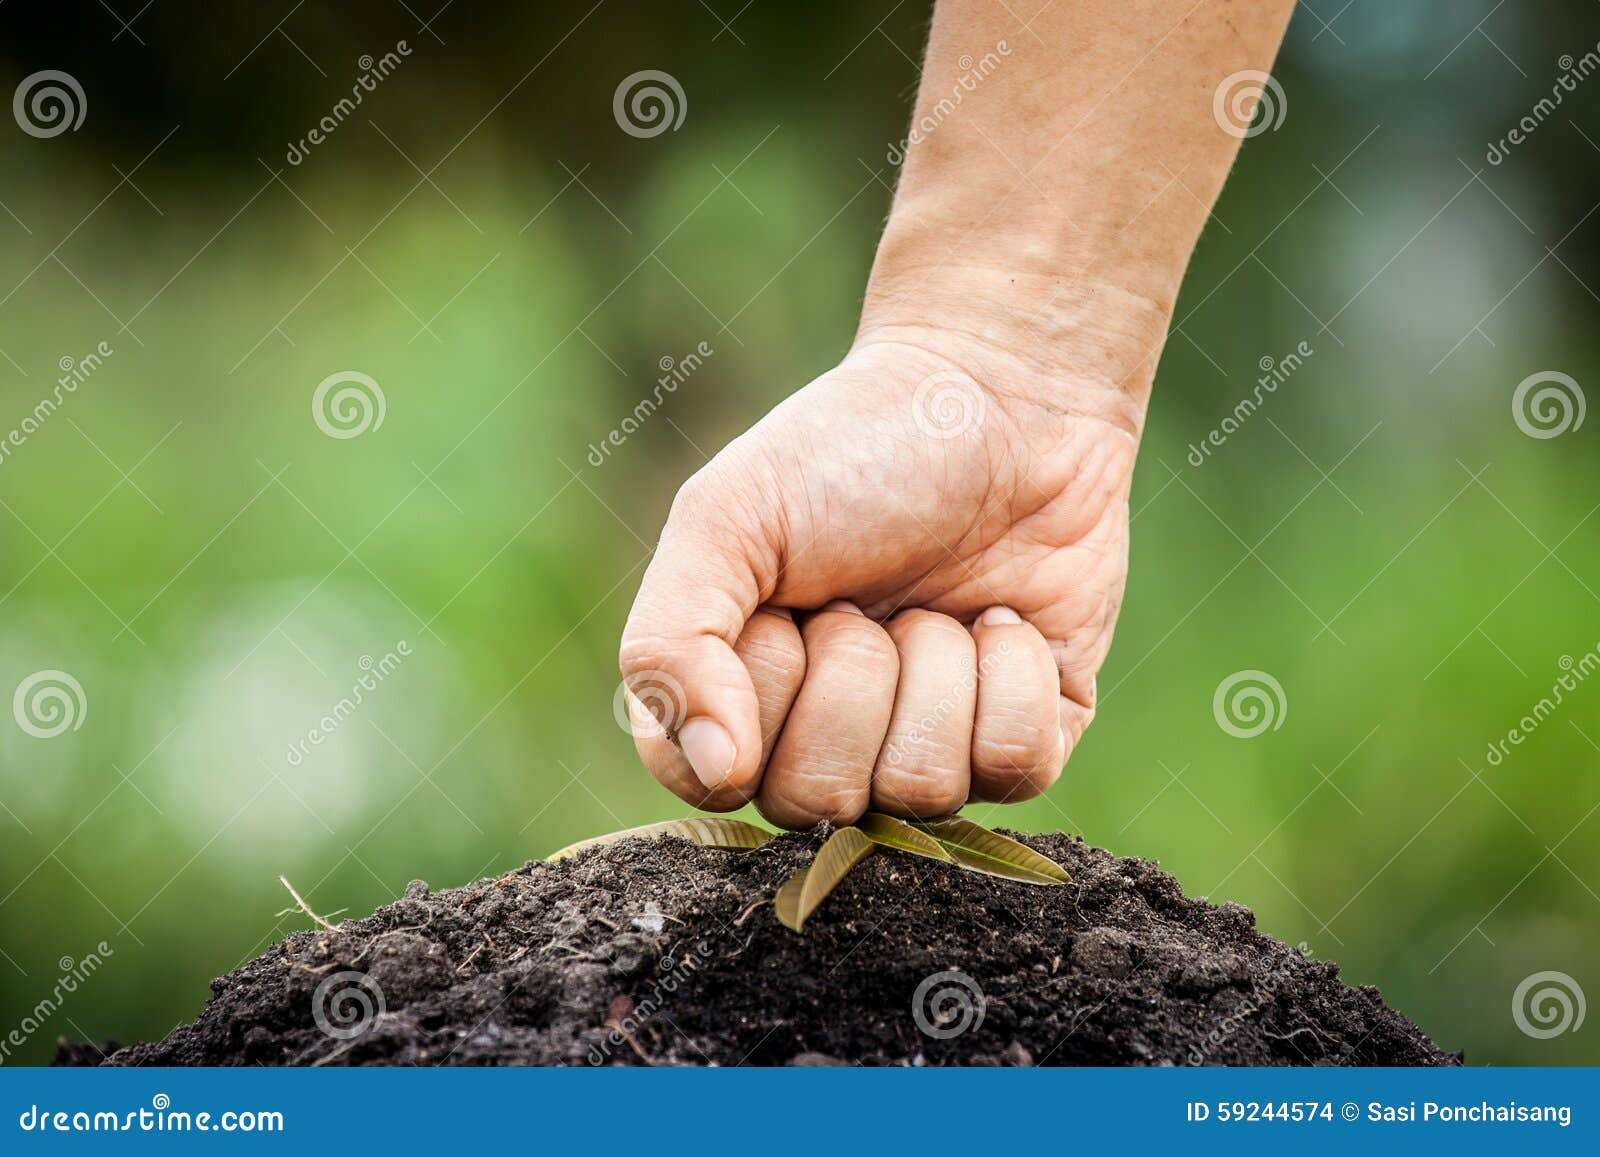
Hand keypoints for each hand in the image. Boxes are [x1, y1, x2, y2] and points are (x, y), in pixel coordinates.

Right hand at [619, 316, 1150, 827]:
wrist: (1005, 398)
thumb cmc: (850, 449)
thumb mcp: (727, 517)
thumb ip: (672, 644)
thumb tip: (718, 772)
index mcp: (734, 700)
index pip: (713, 782)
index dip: (758, 695)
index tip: (787, 610)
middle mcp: (826, 745)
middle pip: (820, 796)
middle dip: (854, 674)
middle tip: (864, 597)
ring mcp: (925, 753)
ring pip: (921, 787)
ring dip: (936, 668)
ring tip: (936, 602)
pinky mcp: (1023, 744)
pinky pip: (1016, 767)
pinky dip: (1013, 677)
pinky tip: (1004, 619)